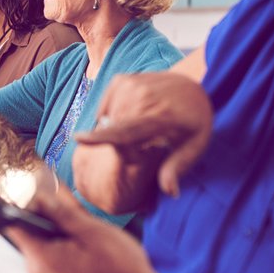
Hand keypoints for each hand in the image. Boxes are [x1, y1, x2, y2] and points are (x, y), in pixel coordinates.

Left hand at [5, 184, 188, 272]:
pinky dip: (64, 240)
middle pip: (29, 230)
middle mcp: (39, 271)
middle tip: (64, 200)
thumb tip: (38, 196)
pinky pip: (53, 252)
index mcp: (42, 259)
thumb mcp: (92, 230)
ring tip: (81, 221)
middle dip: (45, 212)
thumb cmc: (121, 268)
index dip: (16, 202)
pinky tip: (83, 236)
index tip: (25, 186)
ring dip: (58, 226)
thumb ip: (61, 212)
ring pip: (43, 240)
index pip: (13, 224)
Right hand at [75, 72, 212, 206]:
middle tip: (142, 149)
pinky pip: (105, 106)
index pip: (128, 129)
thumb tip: (171, 193)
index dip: (102, 136)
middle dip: (120, 145)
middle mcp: (144, 95)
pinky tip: (129, 117)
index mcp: (163, 115)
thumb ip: (177, 168)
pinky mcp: (121, 80)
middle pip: (114, 127)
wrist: (192, 86)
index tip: (78, 139)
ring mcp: (131, 84)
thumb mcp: (195, 147)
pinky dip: (111, 116)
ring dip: (115, 130)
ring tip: (140, 132)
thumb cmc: (194, 122)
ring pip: (108, 117)